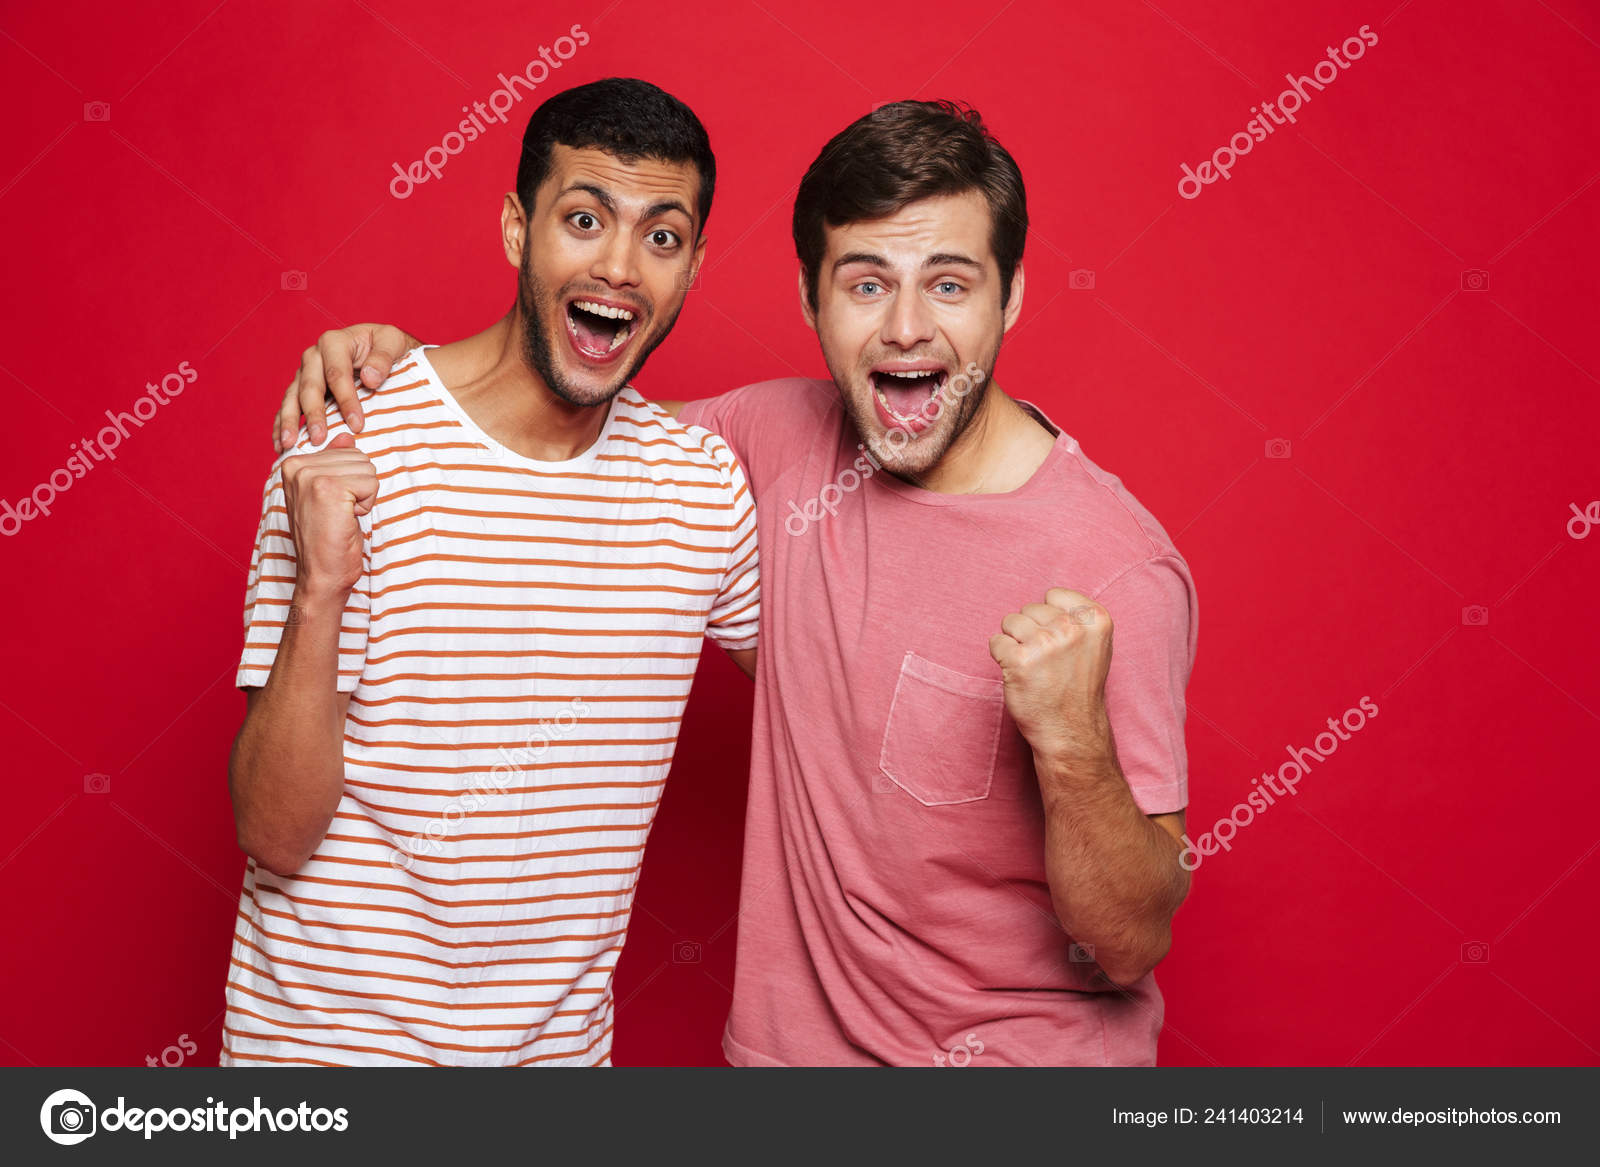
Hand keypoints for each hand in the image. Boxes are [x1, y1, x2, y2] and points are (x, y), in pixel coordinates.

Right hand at [274, 324, 417, 451]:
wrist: (377, 347)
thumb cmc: (386, 345)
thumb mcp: (392, 342)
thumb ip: (383, 357)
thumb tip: (369, 378)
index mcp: (334, 342)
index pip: (337, 374)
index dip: (347, 401)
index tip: (357, 426)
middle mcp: (313, 356)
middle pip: (310, 387)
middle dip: (314, 415)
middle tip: (319, 440)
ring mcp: (304, 373)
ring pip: (292, 398)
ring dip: (289, 422)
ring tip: (288, 445)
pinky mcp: (300, 388)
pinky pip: (287, 407)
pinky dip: (281, 425)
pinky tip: (281, 444)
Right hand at [280, 434, 377, 599]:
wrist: (321, 574)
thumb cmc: (328, 538)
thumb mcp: (330, 494)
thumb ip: (335, 462)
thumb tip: (347, 435)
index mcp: (293, 464)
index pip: (347, 451)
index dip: (351, 482)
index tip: (331, 505)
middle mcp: (296, 465)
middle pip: (359, 457)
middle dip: (360, 488)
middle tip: (338, 513)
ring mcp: (310, 475)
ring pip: (367, 469)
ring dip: (363, 497)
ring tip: (341, 516)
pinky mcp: (327, 487)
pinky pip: (371, 483)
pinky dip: (367, 505)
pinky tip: (347, 520)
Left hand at [988, 587, 1116, 769]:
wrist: (1071, 731)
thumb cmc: (1078, 688)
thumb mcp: (1094, 645)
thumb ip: (1076, 618)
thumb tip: (1045, 598)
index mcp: (1095, 620)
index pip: (1053, 595)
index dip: (1049, 618)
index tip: (1059, 641)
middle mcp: (1071, 628)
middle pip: (1030, 608)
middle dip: (1031, 630)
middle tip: (1045, 661)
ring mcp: (1044, 644)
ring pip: (1010, 622)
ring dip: (1014, 643)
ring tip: (1033, 667)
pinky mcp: (1019, 661)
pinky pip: (995, 642)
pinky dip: (1001, 657)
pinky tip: (1019, 674)